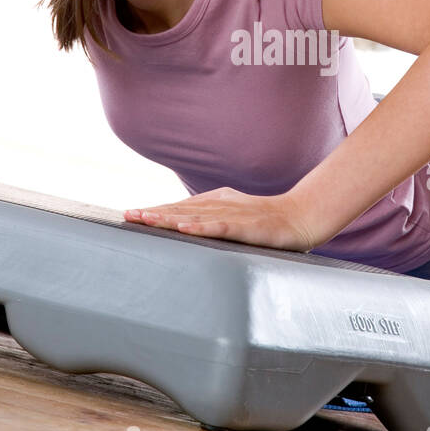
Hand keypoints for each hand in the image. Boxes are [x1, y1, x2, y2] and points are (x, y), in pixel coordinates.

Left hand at [124, 186, 318, 252]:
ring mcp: (232, 214)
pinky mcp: (245, 226)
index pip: (180, 207)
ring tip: (146, 218)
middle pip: (181, 209)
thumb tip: (188, 227)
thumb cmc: (267, 221)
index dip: (156, 210)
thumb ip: (214, 220)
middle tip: (128, 215)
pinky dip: (200, 227)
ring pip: (194, 216)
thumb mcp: (235, 216)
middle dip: (154, 213)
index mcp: (217, 201)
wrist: (300, 218)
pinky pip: (219, 227)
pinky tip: (184, 229)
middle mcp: (220, 204)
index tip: (131, 214)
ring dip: (168, 218)